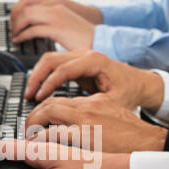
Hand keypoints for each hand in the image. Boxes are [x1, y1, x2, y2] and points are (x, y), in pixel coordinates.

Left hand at [9, 0, 102, 31]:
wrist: (99, 38)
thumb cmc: (82, 34)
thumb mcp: (63, 21)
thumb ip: (49, 19)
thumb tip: (33, 25)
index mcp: (55, 1)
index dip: (15, 9)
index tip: (12, 20)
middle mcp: (54, 5)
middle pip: (24, 5)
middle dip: (13, 18)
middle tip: (10, 28)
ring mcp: (56, 16)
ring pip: (26, 15)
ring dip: (16, 26)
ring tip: (14, 36)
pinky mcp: (57, 28)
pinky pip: (33, 29)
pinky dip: (23, 35)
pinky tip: (20, 40)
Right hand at [23, 49, 164, 107]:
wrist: (140, 84)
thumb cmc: (130, 91)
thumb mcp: (113, 102)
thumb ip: (91, 105)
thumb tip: (68, 114)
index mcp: (95, 61)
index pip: (63, 68)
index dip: (48, 84)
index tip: (38, 98)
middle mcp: (86, 54)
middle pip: (51, 59)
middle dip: (37, 77)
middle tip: (28, 95)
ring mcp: (80, 57)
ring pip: (50, 59)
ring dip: (38, 75)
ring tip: (30, 94)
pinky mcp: (77, 63)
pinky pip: (55, 65)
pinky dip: (44, 76)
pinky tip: (39, 91)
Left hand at [25, 93, 166, 153]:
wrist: (148, 142)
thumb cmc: (131, 131)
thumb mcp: (110, 111)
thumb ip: (91, 110)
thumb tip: (74, 115)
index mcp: (90, 102)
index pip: (58, 101)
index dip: (42, 110)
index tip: (36, 120)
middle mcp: (86, 109)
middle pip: (50, 105)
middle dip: (33, 118)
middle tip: (27, 131)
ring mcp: (85, 124)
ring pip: (49, 117)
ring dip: (34, 129)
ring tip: (28, 142)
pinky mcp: (86, 139)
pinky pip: (56, 138)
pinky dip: (41, 143)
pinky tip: (37, 149)